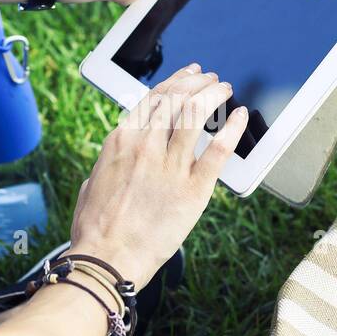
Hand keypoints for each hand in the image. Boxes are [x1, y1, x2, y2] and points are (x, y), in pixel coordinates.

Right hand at [69, 64, 248, 288]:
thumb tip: (120, 157)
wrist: (107, 259)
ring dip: (215, 96)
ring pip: (197, 114)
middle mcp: (146, 146)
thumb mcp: (94, 182)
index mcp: (121, 141)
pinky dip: (234, 128)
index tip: (189, 76)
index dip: (176, 81)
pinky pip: (218, 149)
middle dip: (199, 84)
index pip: (154, 98)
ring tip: (225, 90)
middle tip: (212, 81)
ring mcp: (170, 166)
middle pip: (178, 99)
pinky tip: (242, 117)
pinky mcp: (193, 189)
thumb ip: (111, 163)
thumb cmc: (95, 229)